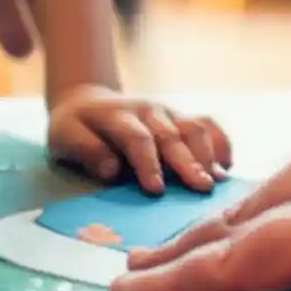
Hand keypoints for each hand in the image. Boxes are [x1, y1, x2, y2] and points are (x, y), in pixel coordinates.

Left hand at [48, 86, 232, 193]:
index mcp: (118, 117)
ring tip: (218, 181)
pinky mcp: (181, 116)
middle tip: (202, 188)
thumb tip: (111, 170)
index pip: (138, 139)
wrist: (88, 102)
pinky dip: (220, 143)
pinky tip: (226, 166)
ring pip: (196, 127)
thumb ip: (87, 151)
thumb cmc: (75, 128)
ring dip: (208, 154)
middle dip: (188, 162)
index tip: (156, 189)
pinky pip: (208, 124)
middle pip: (173, 134)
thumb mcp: (65, 136)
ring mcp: (168, 111)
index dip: (148, 164)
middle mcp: (148, 111)